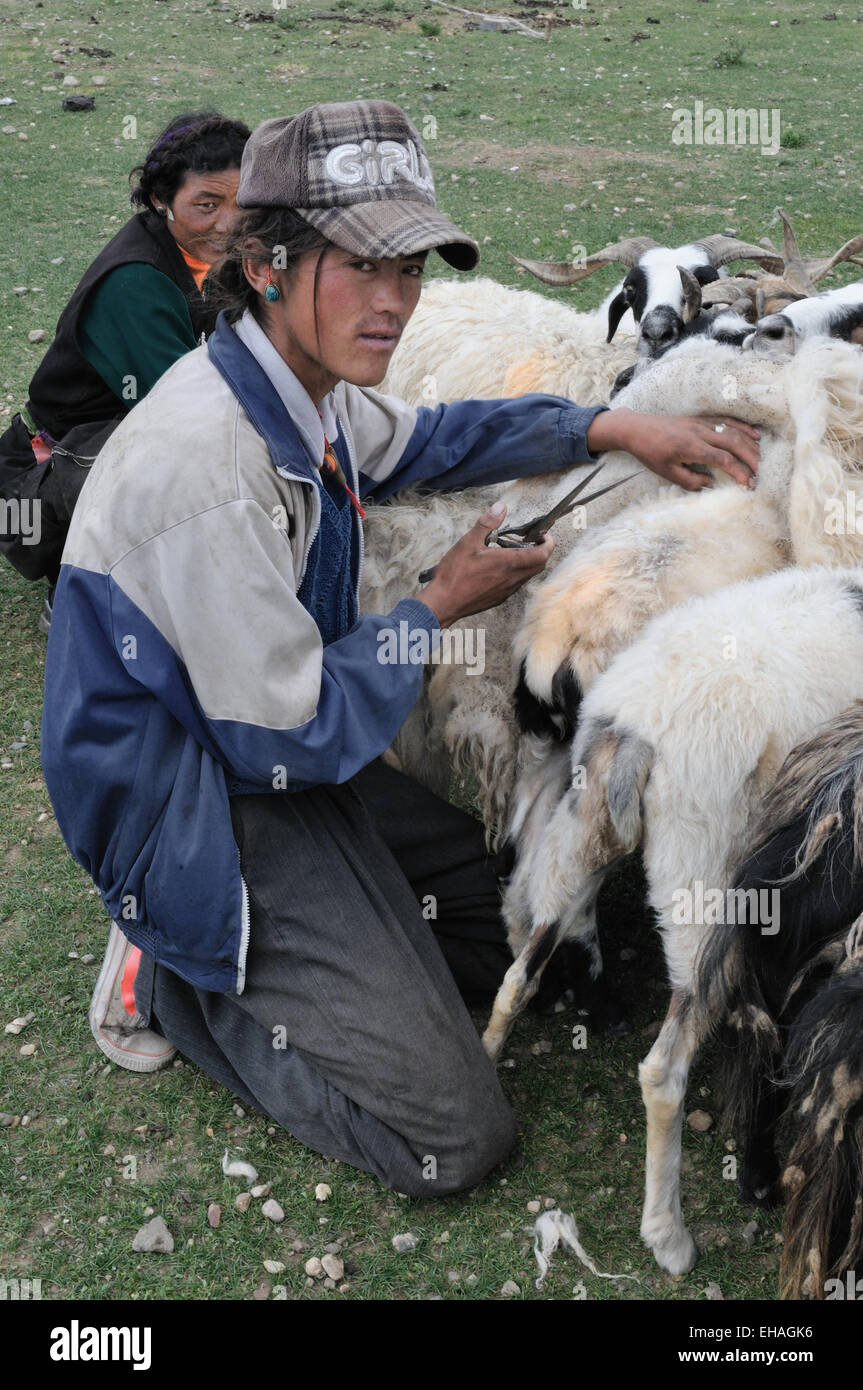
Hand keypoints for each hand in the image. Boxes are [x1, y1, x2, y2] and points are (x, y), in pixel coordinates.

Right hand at [418, 502, 553, 627]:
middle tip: (527, 539)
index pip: (543, 554)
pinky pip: (516, 583)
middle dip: (539, 550)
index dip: (548, 542)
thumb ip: (487, 524)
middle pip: (539, 565)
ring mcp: (507, 591)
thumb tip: (500, 507)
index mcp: (509, 563)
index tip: (542, 534)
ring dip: (526, 561)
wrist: (443, 603)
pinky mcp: (499, 598)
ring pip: (528, 575)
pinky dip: (515, 572)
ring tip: (508, 550)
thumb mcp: (469, 542)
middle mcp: (513, 579)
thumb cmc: (455, 574)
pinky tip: (497, 566)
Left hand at [587, 407, 760, 490]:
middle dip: (750, 458)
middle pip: (733, 443)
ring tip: (761, 457)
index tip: (748, 483)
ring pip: (732, 431)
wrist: (637, 429)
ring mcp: (701, 423)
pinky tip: (754, 433)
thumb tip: (711, 484)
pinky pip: (726, 420)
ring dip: (749, 443)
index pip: (722, 459)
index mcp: (690, 448)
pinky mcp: (701, 419)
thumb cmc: (650, 453)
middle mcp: (699, 433)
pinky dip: (742, 426)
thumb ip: (690, 481)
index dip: (738, 471)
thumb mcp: (666, 473)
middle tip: (761, 472)